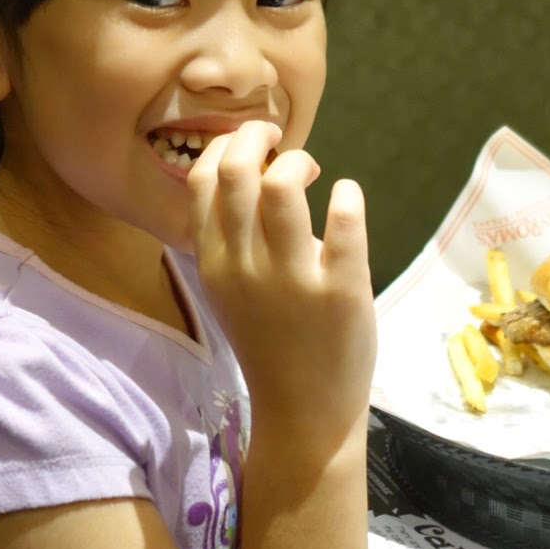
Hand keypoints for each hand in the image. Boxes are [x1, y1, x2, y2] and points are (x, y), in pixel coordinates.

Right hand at [187, 121, 375, 457]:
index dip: (226, 146)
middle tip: (281, 142)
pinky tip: (346, 196)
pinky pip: (344, 223)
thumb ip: (231, 236)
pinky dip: (347, 196)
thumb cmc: (270, 339)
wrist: (303, 411)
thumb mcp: (229, 288)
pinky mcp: (341, 290)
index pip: (202, 179)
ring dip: (300, 161)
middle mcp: (244, 265)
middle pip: (236, 170)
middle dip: (258, 136)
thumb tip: (250, 169)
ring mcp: (292, 279)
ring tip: (314, 173)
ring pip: (281, 186)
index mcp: (213, 261)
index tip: (252, 146)